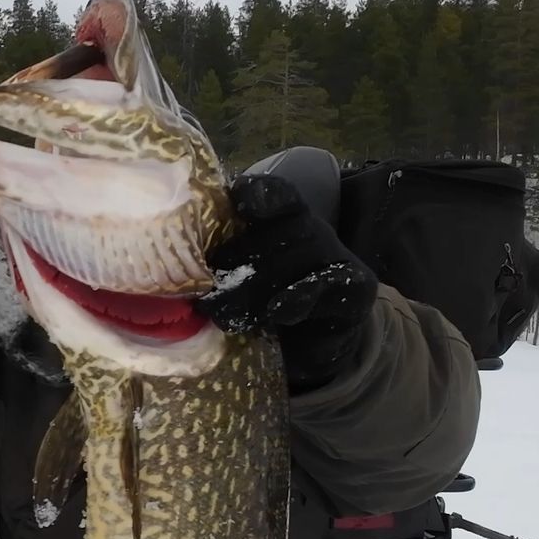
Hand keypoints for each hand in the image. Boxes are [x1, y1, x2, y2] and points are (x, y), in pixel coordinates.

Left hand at [196, 173, 379, 390]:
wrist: (309, 346)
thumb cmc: (261, 304)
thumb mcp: (236, 280)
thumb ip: (218, 266)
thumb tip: (182, 271)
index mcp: (282, 217)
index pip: (274, 194)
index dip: (257, 193)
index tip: (237, 199)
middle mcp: (311, 229)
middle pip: (278, 233)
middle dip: (239, 263)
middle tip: (207, 297)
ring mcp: (337, 255)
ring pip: (297, 260)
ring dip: (257, 290)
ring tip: (225, 316)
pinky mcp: (356, 286)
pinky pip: (327, 284)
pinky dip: (300, 297)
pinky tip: (279, 311)